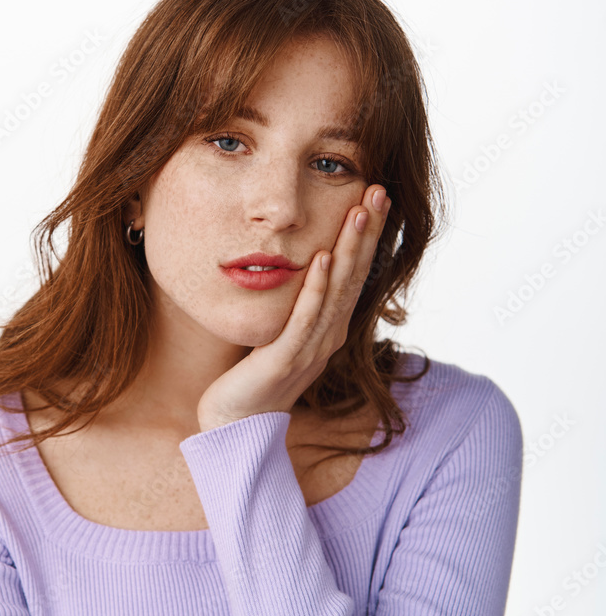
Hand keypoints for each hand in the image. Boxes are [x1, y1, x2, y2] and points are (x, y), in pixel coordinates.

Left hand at [196, 184, 391, 431]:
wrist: (236, 425)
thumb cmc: (254, 377)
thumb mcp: (281, 333)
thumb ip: (295, 304)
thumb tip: (301, 263)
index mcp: (329, 327)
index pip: (353, 272)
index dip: (366, 235)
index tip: (375, 195)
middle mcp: (328, 336)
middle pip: (353, 275)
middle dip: (366, 231)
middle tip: (378, 190)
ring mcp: (310, 348)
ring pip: (336, 291)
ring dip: (348, 249)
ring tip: (358, 211)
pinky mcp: (285, 359)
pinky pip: (304, 318)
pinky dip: (315, 287)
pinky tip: (321, 257)